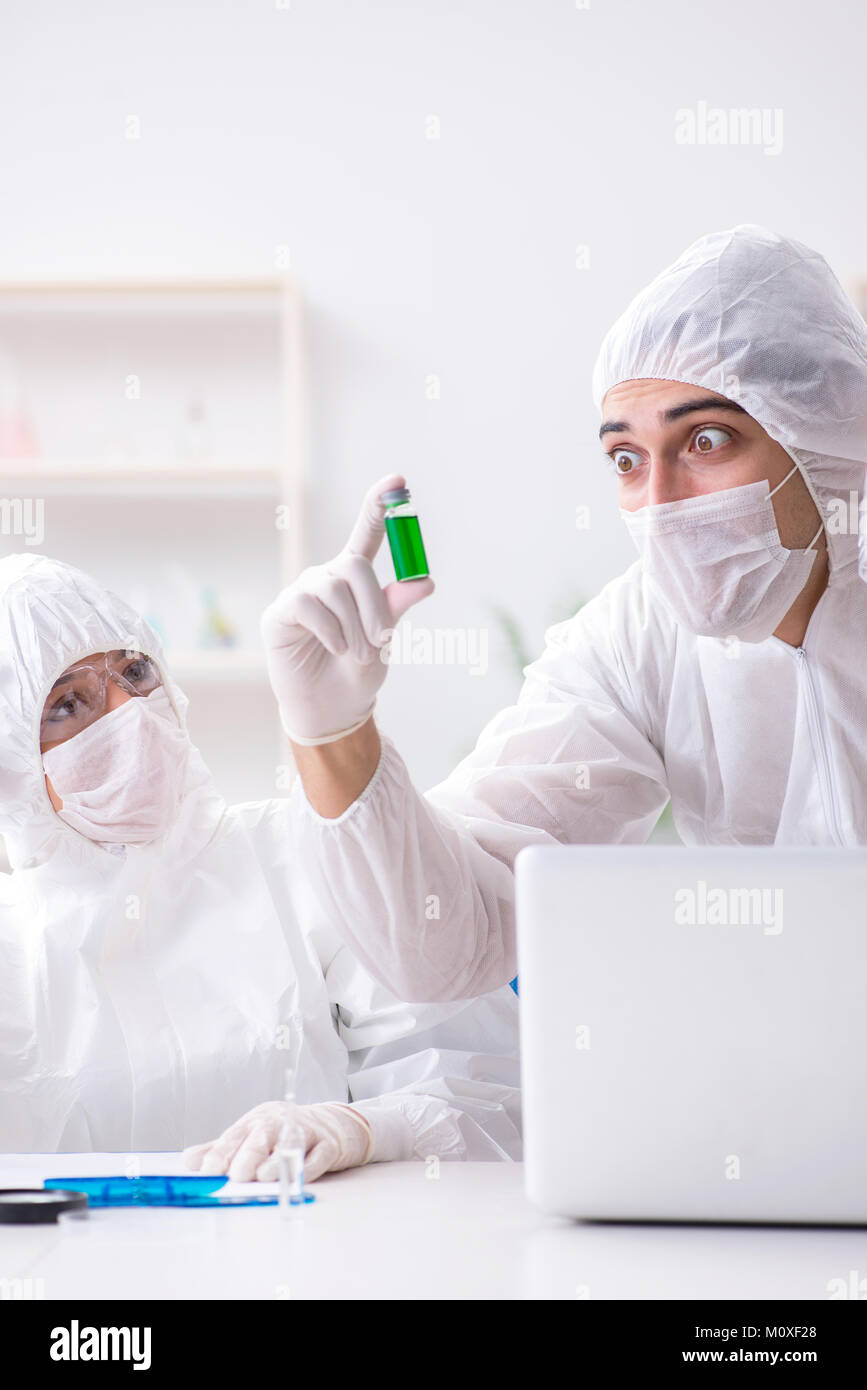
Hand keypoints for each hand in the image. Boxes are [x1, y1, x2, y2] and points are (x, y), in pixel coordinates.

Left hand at [182, 1101, 373, 1182]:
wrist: (330, 1124)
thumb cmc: (283, 1133)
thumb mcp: (251, 1136)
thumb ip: (222, 1150)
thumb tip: (189, 1160)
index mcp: (256, 1122)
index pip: (235, 1136)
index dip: (221, 1153)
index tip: (208, 1171)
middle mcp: (279, 1123)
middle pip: (262, 1136)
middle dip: (248, 1154)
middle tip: (237, 1174)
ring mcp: (305, 1131)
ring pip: (290, 1143)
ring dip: (276, 1160)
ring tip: (263, 1176)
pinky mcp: (328, 1144)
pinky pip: (319, 1155)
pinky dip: (309, 1167)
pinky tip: (299, 1178)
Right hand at [261, 473, 433, 741]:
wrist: (332, 709)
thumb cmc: (358, 672)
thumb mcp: (385, 639)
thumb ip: (396, 607)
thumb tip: (425, 580)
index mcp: (355, 580)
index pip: (367, 534)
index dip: (380, 506)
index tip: (399, 480)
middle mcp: (327, 578)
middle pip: (354, 567)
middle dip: (373, 606)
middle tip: (380, 642)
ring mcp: (302, 592)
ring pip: (334, 589)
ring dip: (354, 627)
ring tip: (357, 654)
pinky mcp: (281, 612)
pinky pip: (308, 605)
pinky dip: (330, 631)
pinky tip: (334, 648)